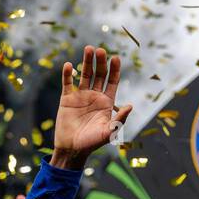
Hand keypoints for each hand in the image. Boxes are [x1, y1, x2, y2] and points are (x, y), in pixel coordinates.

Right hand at [53, 46, 131, 167]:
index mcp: (106, 102)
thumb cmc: (91, 143)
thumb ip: (119, 119)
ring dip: (86, 62)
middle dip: (100, 62)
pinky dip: (67, 74)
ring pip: (84, 75)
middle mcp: (94, 96)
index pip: (112, 81)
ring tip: (88, 48)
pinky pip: (67, 84)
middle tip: (100, 50)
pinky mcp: (67, 99)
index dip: (115, 69)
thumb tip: (131, 105)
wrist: (71, 150)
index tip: (115, 58)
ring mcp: (80, 96)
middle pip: (99, 74)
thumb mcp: (108, 132)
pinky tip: (68, 65)